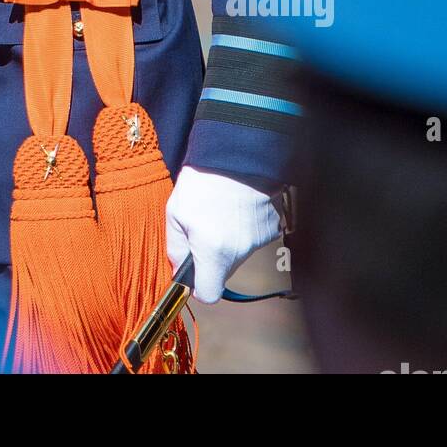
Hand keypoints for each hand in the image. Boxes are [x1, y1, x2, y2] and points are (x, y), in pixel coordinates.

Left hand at [165, 166, 283, 303]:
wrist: (235, 153)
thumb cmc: (201, 180)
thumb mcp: (175, 212)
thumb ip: (174, 247)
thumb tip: (178, 269)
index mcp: (213, 251)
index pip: (209, 294)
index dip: (198, 285)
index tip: (192, 271)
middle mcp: (239, 251)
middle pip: (223, 271)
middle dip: (211, 257)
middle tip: (202, 228)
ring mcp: (259, 241)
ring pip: (238, 254)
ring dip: (227, 241)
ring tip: (219, 211)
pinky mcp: (271, 228)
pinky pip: (252, 239)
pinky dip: (243, 229)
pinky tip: (235, 207)